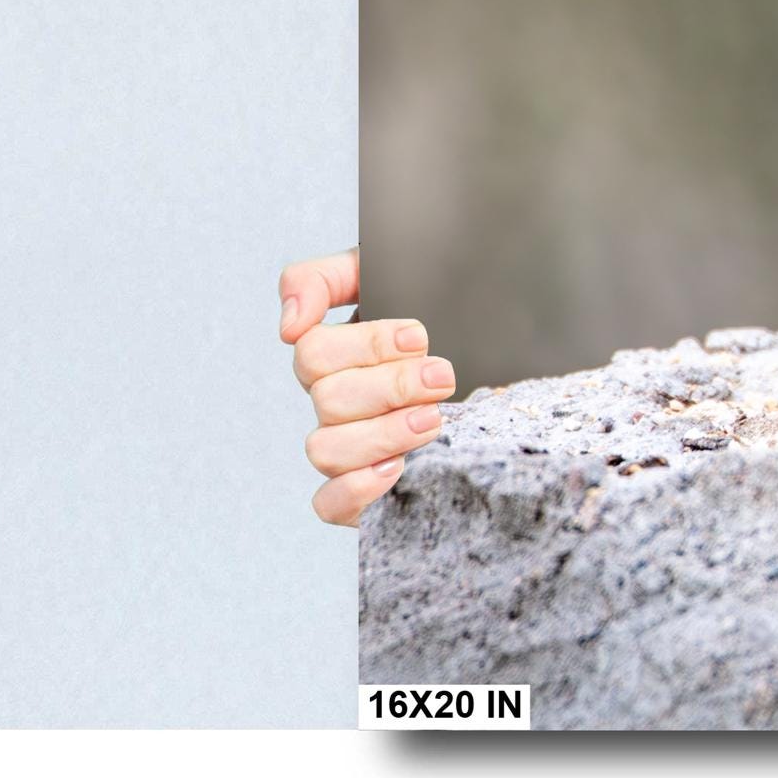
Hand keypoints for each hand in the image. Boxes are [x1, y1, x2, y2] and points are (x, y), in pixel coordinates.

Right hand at [279, 248, 454, 527]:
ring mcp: (346, 446)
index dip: (367, 345)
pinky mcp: (361, 490)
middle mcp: (334, 402)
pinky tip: (398, 468)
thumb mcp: (382, 274)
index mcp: (334, 355)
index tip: (419, 336)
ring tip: (434, 419)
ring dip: (383, 434)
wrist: (488, 354)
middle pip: (328, 401)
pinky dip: (356, 489)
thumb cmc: (432, 310)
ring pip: (325, 450)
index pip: (313, 353)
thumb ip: (322, 279)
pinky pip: (327, 504)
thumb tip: (289, 324)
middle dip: (391, 386)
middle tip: (441, 377)